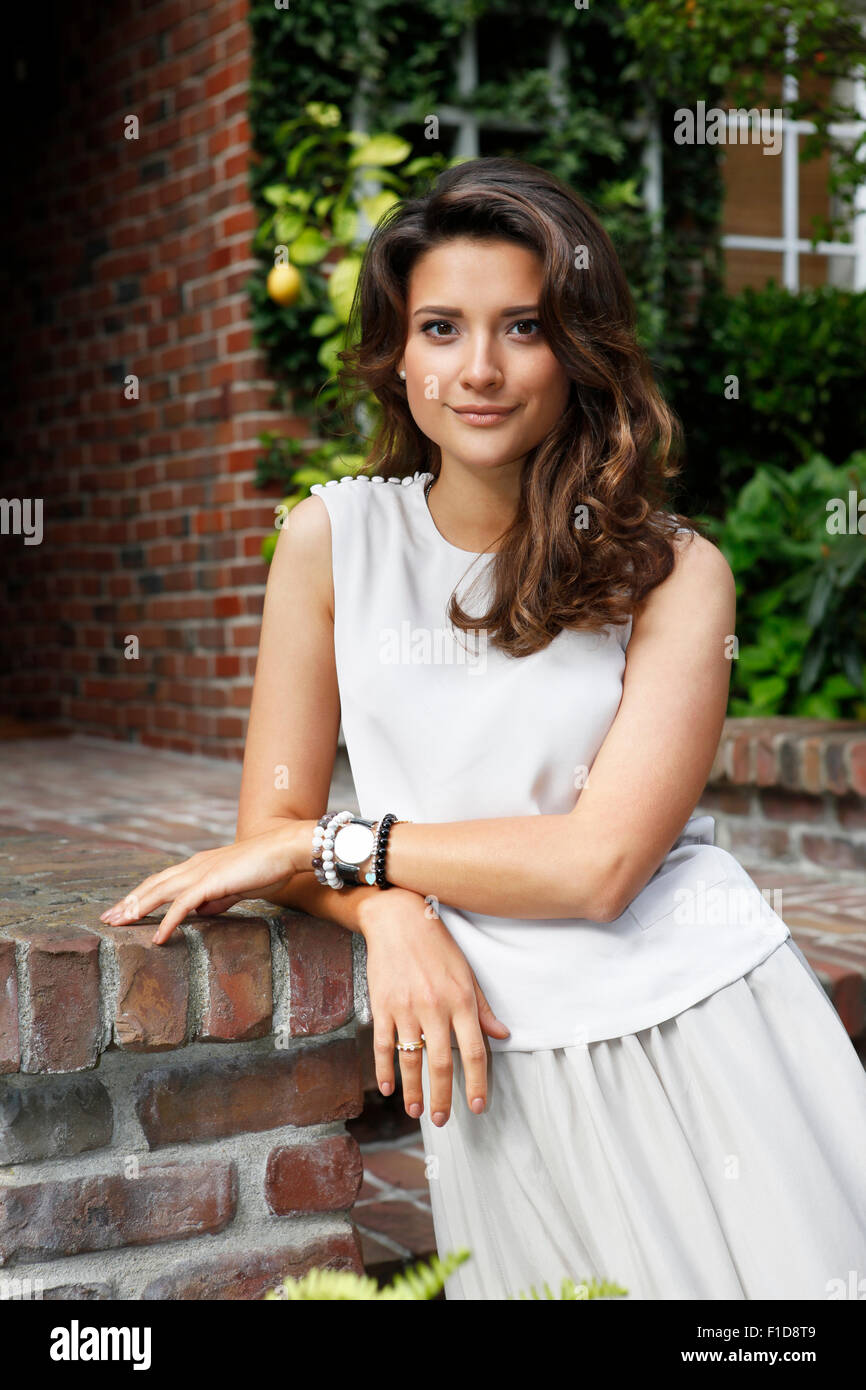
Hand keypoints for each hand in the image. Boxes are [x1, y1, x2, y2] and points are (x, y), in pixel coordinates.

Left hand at [99, 821, 315, 943]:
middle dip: (129, 902)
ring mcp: (201, 872)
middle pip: (153, 885)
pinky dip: (167, 922)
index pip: (162, 881)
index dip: (142, 895)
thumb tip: (202, 914)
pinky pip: (182, 905)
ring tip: (119, 924)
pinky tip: (157, 938)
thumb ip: (218, 899)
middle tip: (108, 918)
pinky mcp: (211, 882)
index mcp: (199, 866)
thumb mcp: (237, 888)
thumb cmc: (267, 867)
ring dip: (137, 909)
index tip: (125, 909)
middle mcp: (194, 866)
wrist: (285, 849)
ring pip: (160, 892)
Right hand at [358, 889, 510, 1126]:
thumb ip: (483, 1009)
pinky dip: (385, 1070)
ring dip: (413, 1090)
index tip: (477, 1106)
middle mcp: (434, 1007)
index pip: (473, 1051)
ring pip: (410, 1059)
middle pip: (440, 1063)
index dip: (476, 1082)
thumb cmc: (438, 945)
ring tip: (415, 1111)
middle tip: (442, 1120)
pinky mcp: (382, 1006)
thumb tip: (502, 1036)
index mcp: (461, 1000)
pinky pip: (383, 1045)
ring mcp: (405, 1008)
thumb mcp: (467, 974)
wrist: (398, 919)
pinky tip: (389, 1088)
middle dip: (442, 1096)